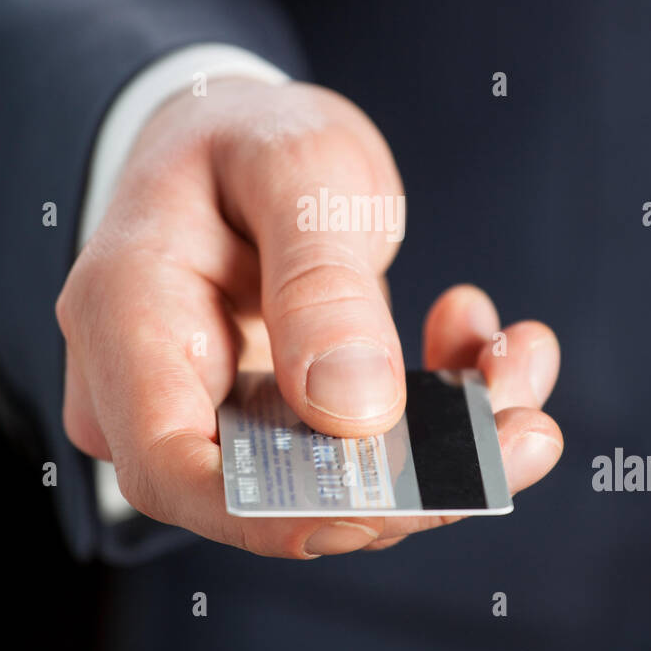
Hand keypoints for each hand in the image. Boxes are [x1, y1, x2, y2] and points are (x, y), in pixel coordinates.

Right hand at [55, 77, 562, 557]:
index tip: (400, 502)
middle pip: (262, 496)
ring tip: (520, 363)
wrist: (238, 139)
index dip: (277, 513)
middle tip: (525, 433)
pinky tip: (476, 340)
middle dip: (407, 483)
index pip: (170, 466)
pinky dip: (437, 414)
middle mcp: (157, 385)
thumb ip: (319, 278)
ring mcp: (214, 413)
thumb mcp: (295, 166)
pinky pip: (353, 454)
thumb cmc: (248, 137)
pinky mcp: (274, 423)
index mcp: (126, 318)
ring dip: (442, 446)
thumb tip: (354, 409)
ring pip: (328, 486)